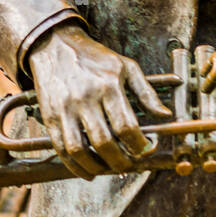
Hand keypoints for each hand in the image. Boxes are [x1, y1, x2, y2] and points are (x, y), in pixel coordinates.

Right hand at [27, 24, 170, 179]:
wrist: (55, 45)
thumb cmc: (95, 57)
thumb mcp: (126, 66)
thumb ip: (146, 92)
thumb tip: (165, 115)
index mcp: (108, 85)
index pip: (126, 125)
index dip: (138, 145)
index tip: (144, 150)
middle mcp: (85, 98)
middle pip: (103, 141)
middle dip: (120, 160)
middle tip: (128, 165)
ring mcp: (65, 108)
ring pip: (79, 149)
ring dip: (96, 167)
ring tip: (109, 170)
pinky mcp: (50, 116)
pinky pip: (61, 149)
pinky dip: (74, 166)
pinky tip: (87, 171)